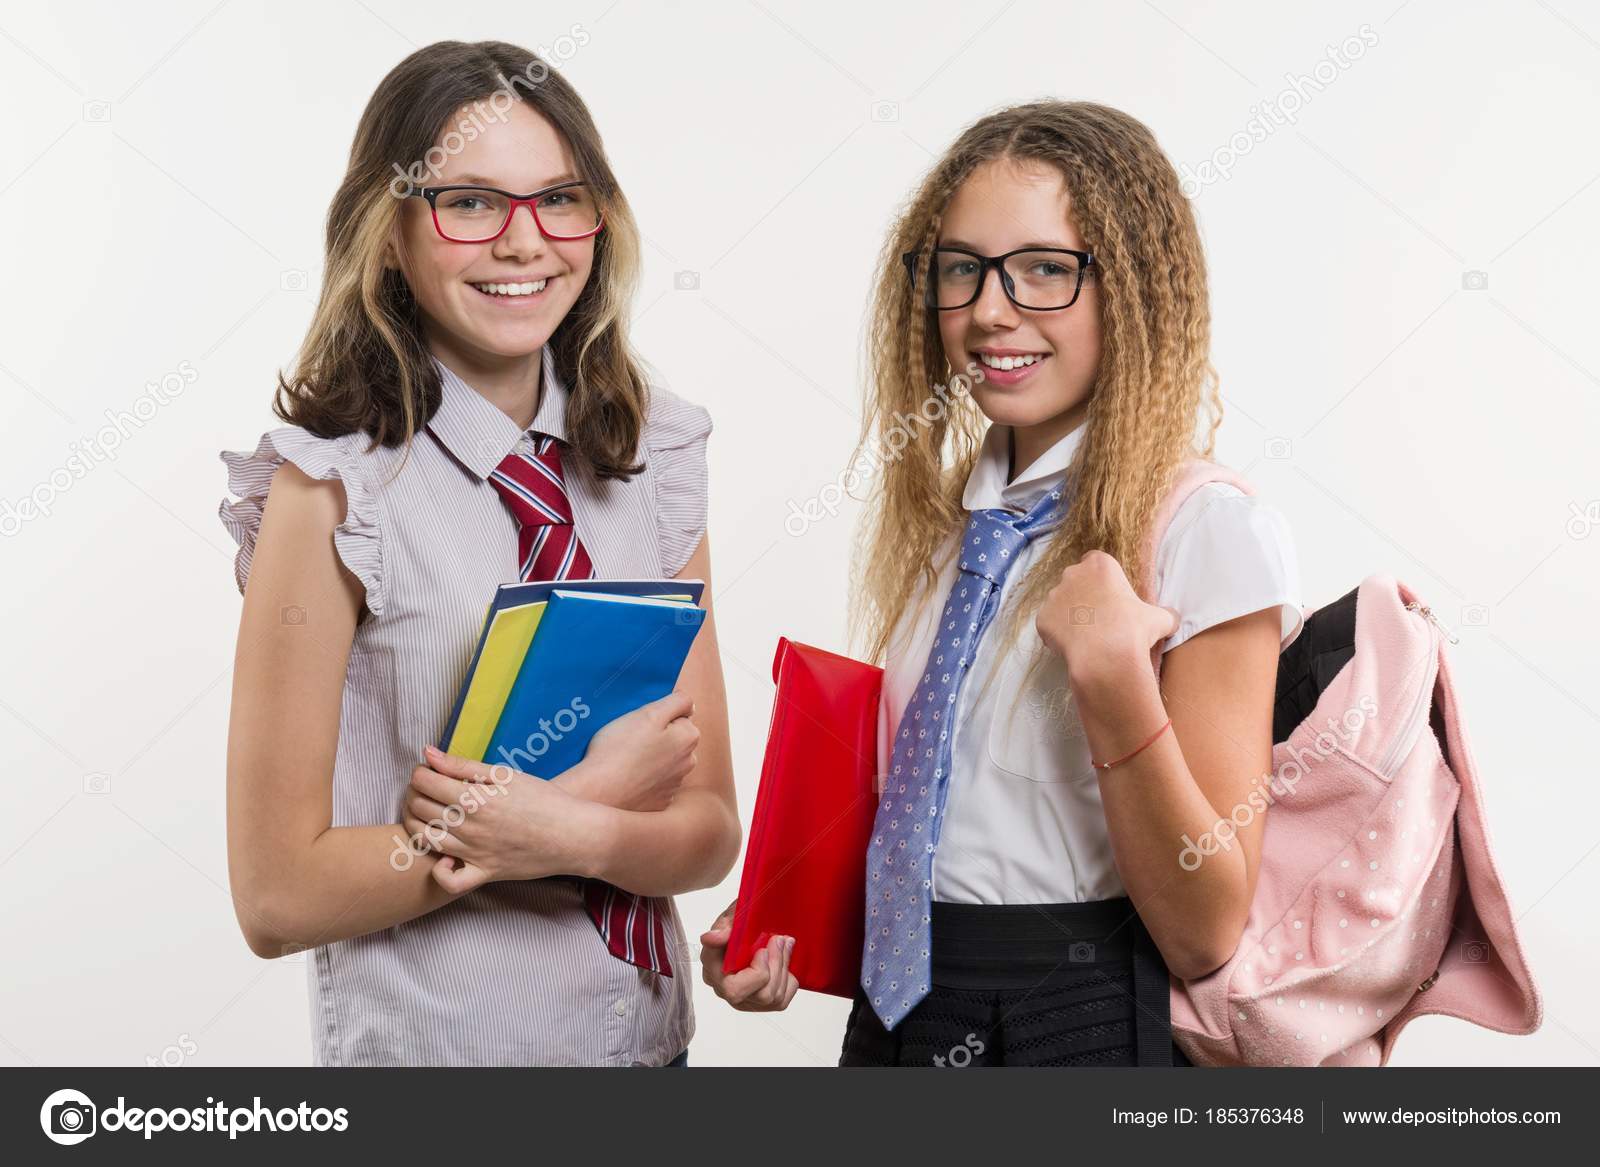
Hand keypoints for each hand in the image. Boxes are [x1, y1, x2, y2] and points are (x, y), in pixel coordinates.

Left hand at [404, 746, 608, 894]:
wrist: (573, 834)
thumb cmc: (544, 799)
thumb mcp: (505, 775)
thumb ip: (463, 765)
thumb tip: (429, 754)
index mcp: (474, 798)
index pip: (424, 782)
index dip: (419, 773)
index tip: (427, 771)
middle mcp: (469, 827)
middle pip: (420, 809)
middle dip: (414, 794)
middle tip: (425, 788)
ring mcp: (475, 853)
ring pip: (426, 839)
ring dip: (416, 823)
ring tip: (427, 813)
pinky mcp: (484, 873)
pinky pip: (451, 881)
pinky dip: (439, 871)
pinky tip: (443, 855)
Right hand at [559, 692, 698, 811]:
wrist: (597, 793)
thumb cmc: (619, 749)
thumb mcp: (649, 713)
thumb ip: (677, 703)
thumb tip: (690, 706)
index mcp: (688, 738)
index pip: (680, 717)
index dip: (658, 717)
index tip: (639, 724)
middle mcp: (688, 763)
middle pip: (674, 740)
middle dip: (657, 737)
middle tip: (629, 739)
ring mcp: (673, 786)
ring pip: (663, 763)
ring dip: (651, 759)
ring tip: (624, 759)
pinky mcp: (659, 803)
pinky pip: (653, 785)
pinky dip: (643, 780)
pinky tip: (626, 778)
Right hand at [698, 902, 798, 1010]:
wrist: (750, 925)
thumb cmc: (739, 922)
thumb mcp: (730, 916)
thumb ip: (723, 926)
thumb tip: (711, 938)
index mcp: (713, 971)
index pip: (734, 989)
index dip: (757, 973)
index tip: (763, 949)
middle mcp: (726, 990)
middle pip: (760, 995)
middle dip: (776, 965)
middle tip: (780, 939)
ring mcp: (744, 999)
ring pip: (773, 998)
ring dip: (784, 968)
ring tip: (785, 944)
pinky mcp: (761, 1003)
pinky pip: (782, 1001)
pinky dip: (788, 981)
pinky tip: (784, 963)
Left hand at [1035, 550, 1177, 682]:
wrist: (1105, 656)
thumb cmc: (1134, 630)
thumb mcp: (1161, 619)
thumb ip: (1165, 614)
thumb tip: (1172, 618)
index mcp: (1100, 564)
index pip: (1095, 560)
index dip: (1101, 577)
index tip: (1109, 594)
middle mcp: (1072, 574)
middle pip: (1075, 578)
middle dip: (1083, 593)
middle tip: (1098, 617)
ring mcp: (1054, 595)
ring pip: (1060, 601)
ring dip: (1069, 613)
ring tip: (1086, 635)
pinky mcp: (1041, 618)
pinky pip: (1049, 623)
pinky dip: (1057, 633)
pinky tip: (1072, 646)